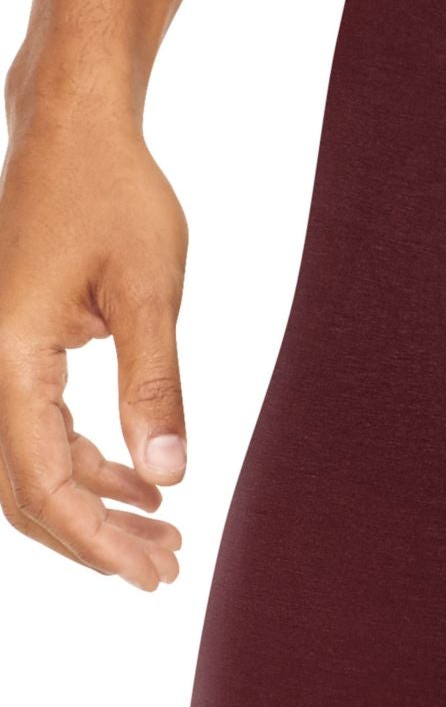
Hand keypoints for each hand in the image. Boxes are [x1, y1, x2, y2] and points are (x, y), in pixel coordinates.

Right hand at [0, 97, 186, 588]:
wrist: (74, 132)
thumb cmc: (114, 197)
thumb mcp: (151, 292)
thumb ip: (156, 386)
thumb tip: (168, 479)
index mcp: (8, 356)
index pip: (43, 481)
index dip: (96, 540)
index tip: (152, 574)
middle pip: (24, 490)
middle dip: (95, 539)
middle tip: (167, 570)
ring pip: (29, 465)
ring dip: (93, 507)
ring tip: (166, 538)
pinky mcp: (10, 347)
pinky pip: (37, 429)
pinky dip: (86, 464)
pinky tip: (141, 485)